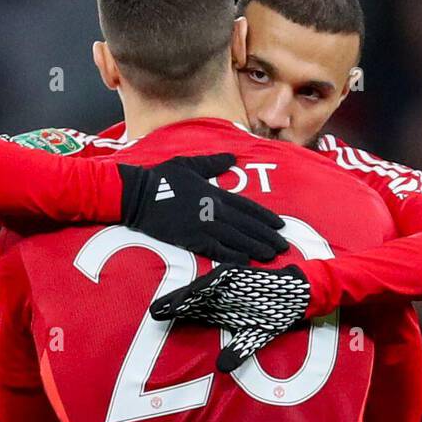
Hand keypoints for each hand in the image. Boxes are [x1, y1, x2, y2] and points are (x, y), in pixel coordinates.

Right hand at [118, 154, 287, 264]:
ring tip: (272, 255)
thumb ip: (213, 163)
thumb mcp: (189, 164)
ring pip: (236, 239)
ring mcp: (203, 226)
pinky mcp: (190, 240)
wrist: (137, 195)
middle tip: (284, 246)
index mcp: (214, 193)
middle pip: (247, 226)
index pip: (247, 207)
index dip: (265, 217)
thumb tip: (231, 158)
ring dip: (256, 248)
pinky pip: (216, 251)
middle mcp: (213, 211)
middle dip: (267, 236)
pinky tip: (246, 262)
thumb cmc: (161, 178)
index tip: (280, 226)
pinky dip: (232, 256)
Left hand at [150, 262, 310, 371]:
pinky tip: (195, 291)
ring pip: (202, 289)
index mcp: (221, 308)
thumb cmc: (275, 314)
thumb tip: (222, 369)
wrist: (298, 296)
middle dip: (172, 305)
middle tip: (153, 312)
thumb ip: (239, 351)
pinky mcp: (239, 274)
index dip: (175, 316)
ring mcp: (228, 284)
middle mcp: (220, 295)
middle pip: (190, 299)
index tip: (156, 320)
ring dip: (186, 296)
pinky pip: (220, 278)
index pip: (193, 312)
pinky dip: (208, 285)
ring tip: (169, 306)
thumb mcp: (255, 338)